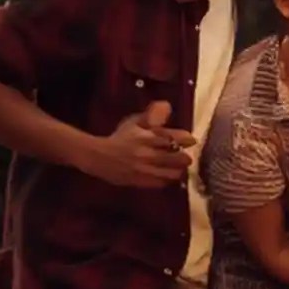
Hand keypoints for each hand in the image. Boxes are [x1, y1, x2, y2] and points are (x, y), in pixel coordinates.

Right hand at [79, 101, 195, 187]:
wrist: (97, 156)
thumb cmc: (120, 138)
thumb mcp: (134, 123)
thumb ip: (152, 116)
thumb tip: (167, 105)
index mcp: (148, 136)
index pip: (176, 138)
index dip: (187, 140)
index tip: (190, 141)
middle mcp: (149, 153)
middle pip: (180, 158)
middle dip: (185, 157)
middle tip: (184, 156)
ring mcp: (145, 169)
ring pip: (173, 173)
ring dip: (178, 170)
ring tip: (176, 167)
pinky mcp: (141, 182)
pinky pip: (162, 183)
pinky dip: (167, 179)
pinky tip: (165, 175)